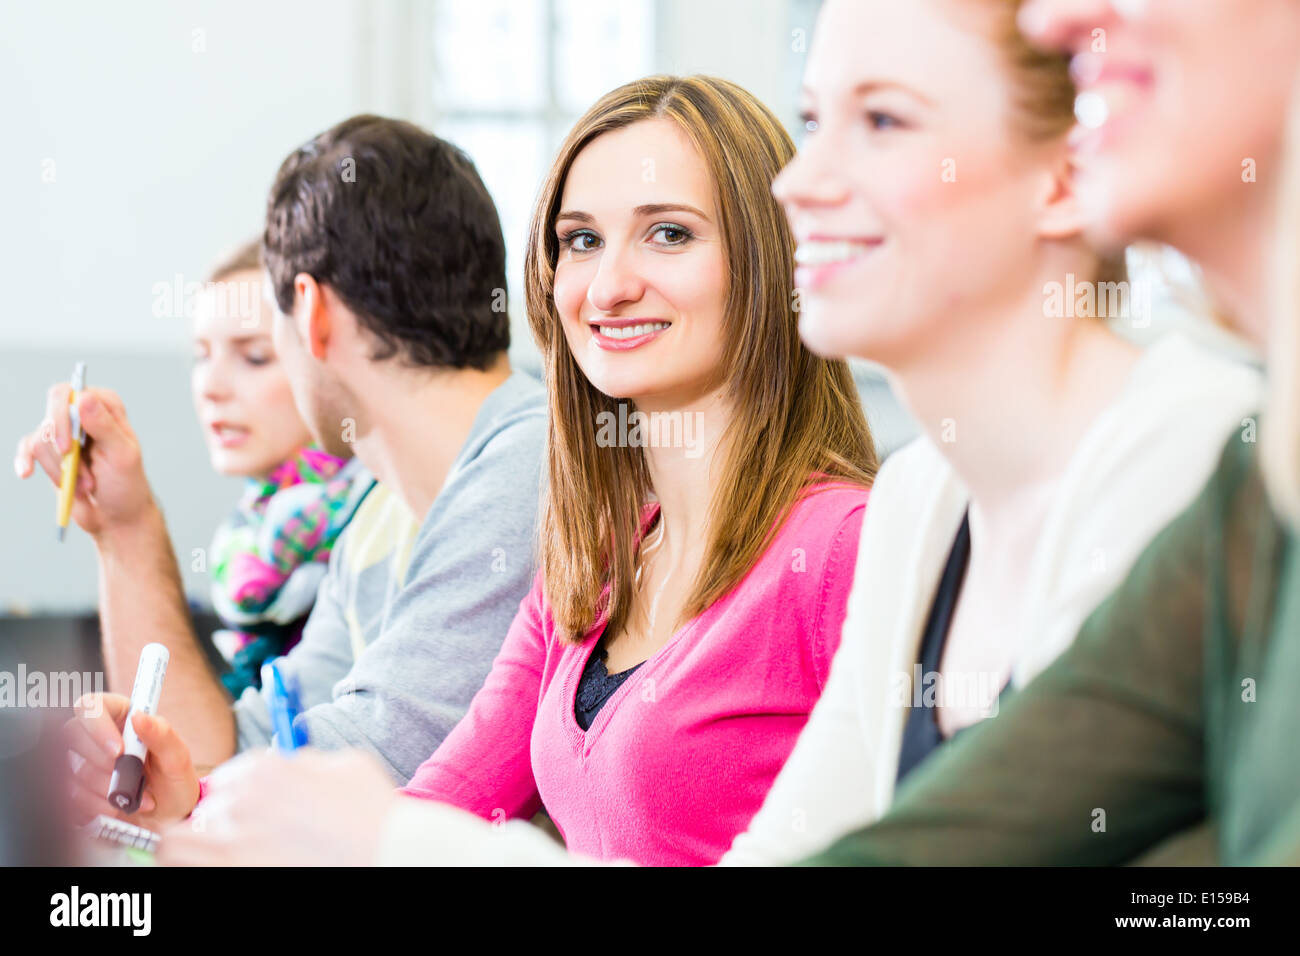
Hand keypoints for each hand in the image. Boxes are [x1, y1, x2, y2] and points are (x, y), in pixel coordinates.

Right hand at [13, 385, 154, 538]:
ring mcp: (65, 433)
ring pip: (40, 440)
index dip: (62, 417)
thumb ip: (104, 426)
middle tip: (77, 473)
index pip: (70, 393)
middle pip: (50, 415)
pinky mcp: (51, 452)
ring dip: (60, 470)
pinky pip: (27, 449)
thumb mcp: (122, 456)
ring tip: (86, 486)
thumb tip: (83, 397)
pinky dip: (25, 461)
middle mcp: (83, 414)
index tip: (68, 447)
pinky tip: (26, 472)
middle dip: (62, 451)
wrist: (116, 516)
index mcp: (106, 406)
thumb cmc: (126, 485)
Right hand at [63, 692, 200, 829]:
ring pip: (73, 769)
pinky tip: (119, 807)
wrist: (167, 817)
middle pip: (73, 736)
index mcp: (122, 716)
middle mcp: (98, 736)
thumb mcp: (177, 758)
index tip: (118, 751)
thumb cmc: (174, 781)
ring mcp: (84, 762)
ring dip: (107, 789)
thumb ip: (162, 735)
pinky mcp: (77, 788)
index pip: (91, 705)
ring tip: (136, 796)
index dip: (97, 726)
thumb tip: (139, 715)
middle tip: (134, 779)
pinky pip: (71, 795)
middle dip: (104, 765)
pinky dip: (97, 805)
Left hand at [157, 749, 396, 865]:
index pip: (229, 778)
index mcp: (268, 768)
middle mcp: (241, 799)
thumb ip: (309, 762)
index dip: (241, 797)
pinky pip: (178, 861)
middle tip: (247, 839)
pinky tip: (216, 864)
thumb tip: (293, 766)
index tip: (254, 815)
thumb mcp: (346, 764)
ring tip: (219, 856)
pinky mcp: (232, 868)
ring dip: (193, 848)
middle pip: (208, 809)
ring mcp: (232, 839)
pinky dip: (188, 863)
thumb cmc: (374, 811)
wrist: (386, 852)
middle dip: (223, 823)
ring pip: (176, 842)